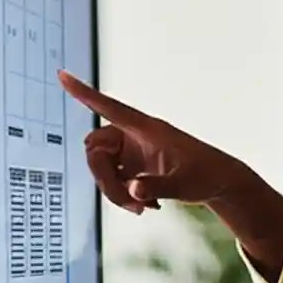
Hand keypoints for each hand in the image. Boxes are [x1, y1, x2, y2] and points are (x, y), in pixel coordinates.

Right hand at [58, 70, 282, 277]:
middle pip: (95, 151)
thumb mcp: (184, 185)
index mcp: (147, 128)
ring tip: (143, 208)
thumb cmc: (206, 177)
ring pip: (101, 169)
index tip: (62, 74)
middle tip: (130, 203)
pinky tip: (148, 205)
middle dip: (105, 180)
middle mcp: (134, 136)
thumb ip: (157, 187)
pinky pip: (112, 180)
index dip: (84, 93)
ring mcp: (132, 152)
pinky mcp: (133, 166)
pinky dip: (124, 196)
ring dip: (115, 192)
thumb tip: (132, 190)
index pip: (110, 107)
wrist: (220, 183)